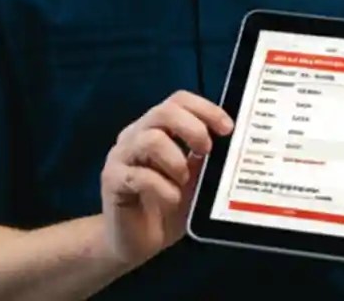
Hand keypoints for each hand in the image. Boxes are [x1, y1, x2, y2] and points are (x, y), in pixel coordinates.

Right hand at [100, 91, 233, 265]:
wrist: (134, 242)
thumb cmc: (166, 207)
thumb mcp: (194, 181)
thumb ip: (205, 160)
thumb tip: (231, 143)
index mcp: (155, 128)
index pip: (178, 101)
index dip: (205, 109)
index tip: (227, 128)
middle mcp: (135, 135)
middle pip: (163, 112)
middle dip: (192, 129)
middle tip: (207, 151)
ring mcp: (121, 156)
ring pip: (150, 140)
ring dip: (176, 161)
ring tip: (183, 181)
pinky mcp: (112, 181)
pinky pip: (140, 176)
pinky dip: (163, 189)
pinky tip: (172, 200)